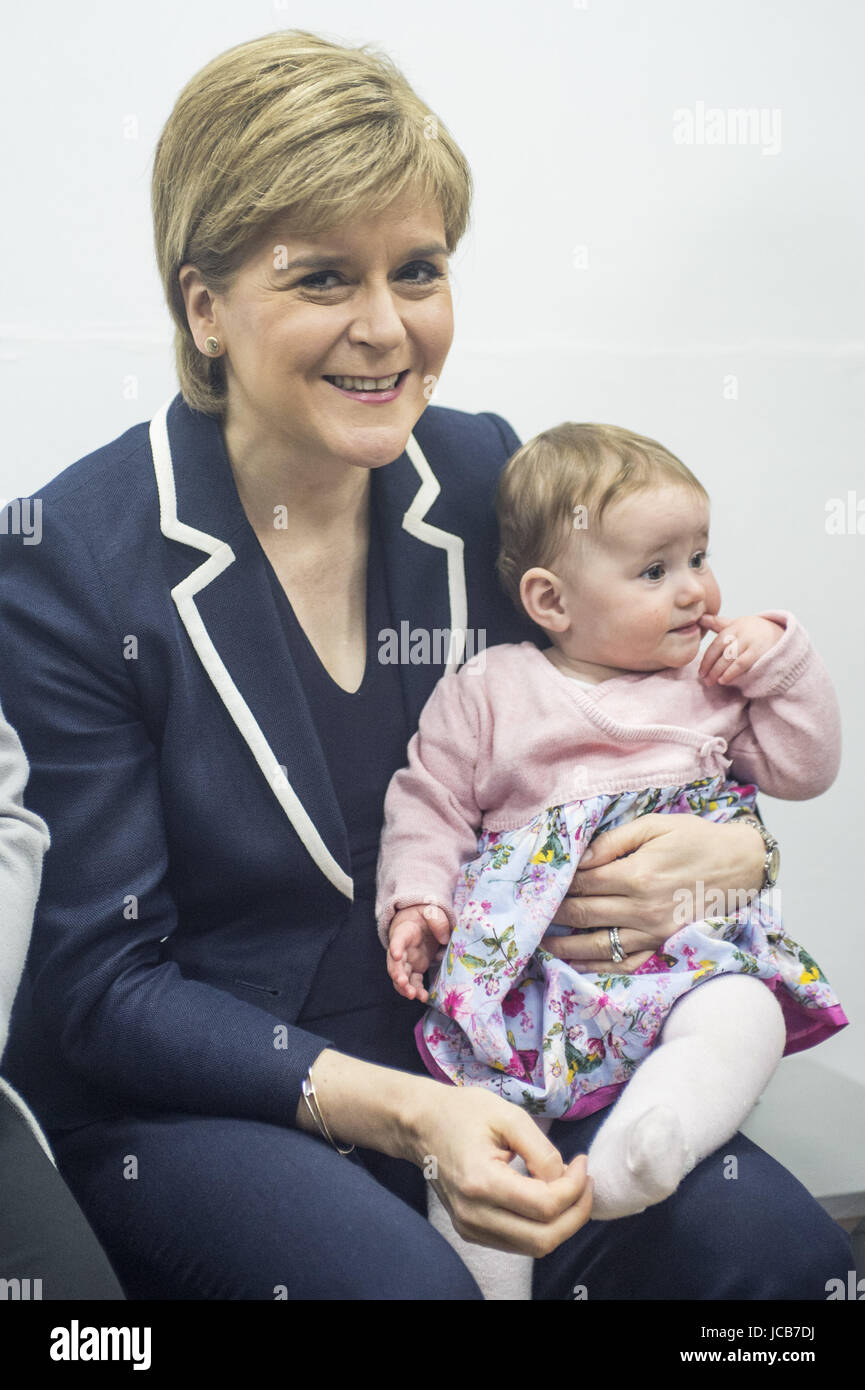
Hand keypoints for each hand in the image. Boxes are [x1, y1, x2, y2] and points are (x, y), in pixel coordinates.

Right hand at [387, 903, 450, 1001]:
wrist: (419, 923)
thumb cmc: (424, 916)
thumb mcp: (432, 911)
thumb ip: (438, 921)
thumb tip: (444, 939)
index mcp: (404, 932)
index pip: (397, 939)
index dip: (395, 947)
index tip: (396, 955)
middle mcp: (402, 949)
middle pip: (394, 963)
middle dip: (397, 973)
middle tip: (402, 982)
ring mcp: (407, 961)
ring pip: (401, 976)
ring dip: (405, 987)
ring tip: (413, 995)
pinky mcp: (415, 969)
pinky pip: (413, 982)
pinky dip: (416, 990)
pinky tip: (423, 997)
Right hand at [414, 1083, 592, 1255]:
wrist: (420, 1125)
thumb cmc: (463, 1112)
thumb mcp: (508, 1115)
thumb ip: (541, 1149)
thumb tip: (564, 1179)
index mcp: (480, 1181)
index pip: (544, 1205)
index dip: (574, 1187)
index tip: (582, 1161)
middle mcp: (474, 1214)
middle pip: (543, 1239)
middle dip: (577, 1214)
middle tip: (587, 1183)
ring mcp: (470, 1227)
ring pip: (534, 1247)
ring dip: (563, 1223)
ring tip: (573, 1190)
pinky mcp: (471, 1231)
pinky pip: (518, 1242)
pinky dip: (542, 1226)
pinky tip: (548, 1198)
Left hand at [543, 812, 764, 972]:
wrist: (741, 865)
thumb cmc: (697, 840)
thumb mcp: (655, 826)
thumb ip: (614, 841)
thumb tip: (580, 857)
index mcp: (637, 874)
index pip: (583, 882)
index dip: (558, 884)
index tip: (540, 885)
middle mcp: (642, 907)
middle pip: (583, 913)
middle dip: (553, 914)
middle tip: (531, 914)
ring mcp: (654, 932)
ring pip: (597, 945)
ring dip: (565, 945)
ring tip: (541, 943)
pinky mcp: (665, 947)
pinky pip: (625, 964)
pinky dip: (597, 967)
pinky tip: (577, 964)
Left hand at [697, 613, 784, 686]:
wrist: (783, 634)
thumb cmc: (755, 631)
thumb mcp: (737, 624)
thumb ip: (718, 624)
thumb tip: (699, 619)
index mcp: (734, 627)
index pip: (716, 644)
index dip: (706, 659)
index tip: (700, 671)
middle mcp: (741, 633)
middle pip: (721, 652)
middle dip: (710, 667)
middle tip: (704, 680)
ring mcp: (751, 642)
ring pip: (729, 659)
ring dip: (718, 672)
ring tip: (711, 682)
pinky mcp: (760, 652)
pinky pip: (741, 664)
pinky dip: (730, 673)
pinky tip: (723, 680)